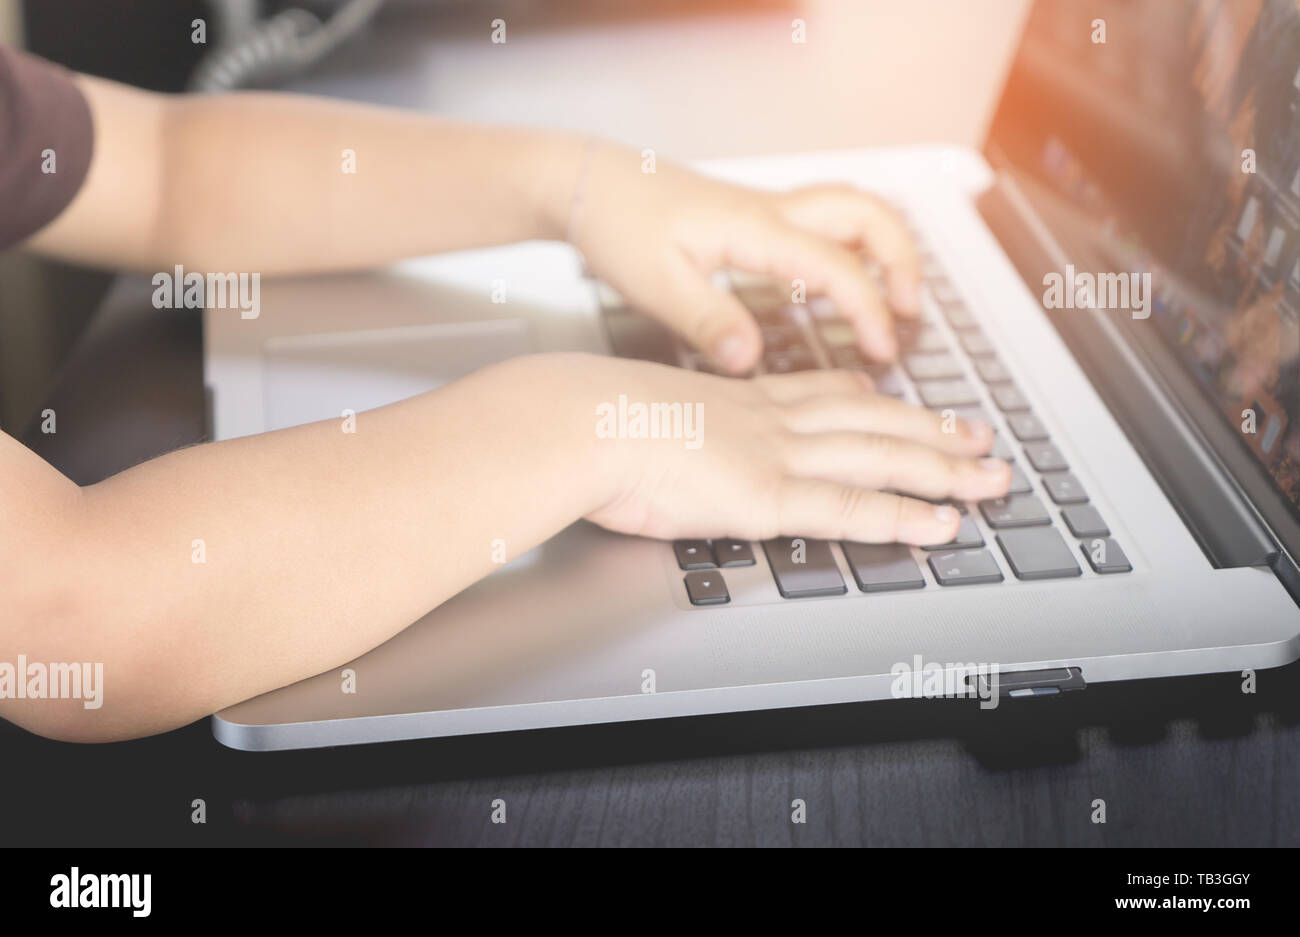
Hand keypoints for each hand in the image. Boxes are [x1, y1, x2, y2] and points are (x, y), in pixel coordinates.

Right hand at [535, 354, 1010, 544]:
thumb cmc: (586, 419)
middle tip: (982, 436)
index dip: (879, 398)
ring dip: (943, 469)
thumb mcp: (639, 412)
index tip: (911, 398)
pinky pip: (851, 508)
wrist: (572, 420)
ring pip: (881, 457)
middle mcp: (770, 419)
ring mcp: (774, 454)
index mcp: (740, 398)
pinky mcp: (766, 495)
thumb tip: (657, 440)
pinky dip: (902, 515)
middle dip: (935, 431)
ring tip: (991, 477)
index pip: (827, 393)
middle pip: (873, 420)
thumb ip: (668, 427)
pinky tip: (940, 524)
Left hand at [568, 145, 918, 374]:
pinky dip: (852, 248)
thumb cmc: (618, 226)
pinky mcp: (755, 217)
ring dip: (883, 248)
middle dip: (902, 261)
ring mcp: (767, 210)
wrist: (591, 184)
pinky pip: (824, 223)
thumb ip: (707, 321)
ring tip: (893, 298)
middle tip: (910, 312)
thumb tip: (749, 358)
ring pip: (852, 211)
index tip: (885, 351)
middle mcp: (772, 212)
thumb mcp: (655, 284)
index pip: (838, 266)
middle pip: (867, 216)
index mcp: (755, 229)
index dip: (870, 310)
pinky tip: (840, 286)